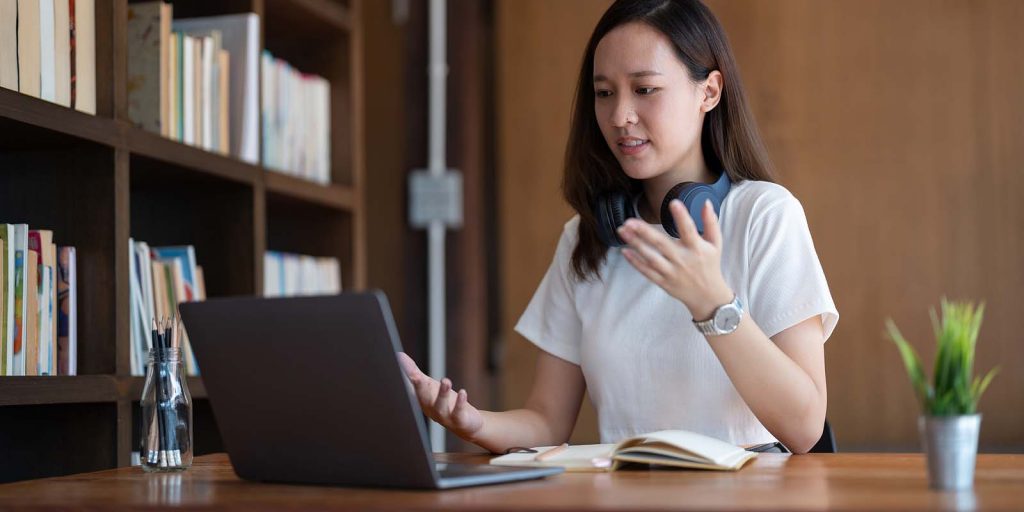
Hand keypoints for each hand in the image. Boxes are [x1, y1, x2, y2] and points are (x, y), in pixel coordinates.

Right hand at [397, 352, 483, 439]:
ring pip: (441, 406)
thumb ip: (414, 372)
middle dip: (420, 388)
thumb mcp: (428, 386)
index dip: (405, 379)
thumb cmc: (444, 403)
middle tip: (416, 376)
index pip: (410, 389)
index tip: (399, 365)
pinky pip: (458, 412)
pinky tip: (462, 392)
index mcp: (420, 400)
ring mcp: (444, 416)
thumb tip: (400, 356)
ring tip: (446, 381)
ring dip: (442, 393)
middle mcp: (430, 409)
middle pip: (423, 398)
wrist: (465, 425)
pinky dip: (460, 402)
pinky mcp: (459, 420)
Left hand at [616, 199, 733, 320]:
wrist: (707, 296)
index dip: (682, 217)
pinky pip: (647, 271)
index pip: (689, 230)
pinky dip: (635, 262)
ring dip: (635, 244)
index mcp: (697, 248)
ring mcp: (671, 272)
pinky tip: (624, 250)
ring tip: (622, 230)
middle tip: (629, 221)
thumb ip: (711, 222)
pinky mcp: (663, 281)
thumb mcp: (715, 243)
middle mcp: (683, 260)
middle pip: (662, 244)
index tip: (673, 203)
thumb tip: (705, 202)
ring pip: (650, 257)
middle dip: (644, 232)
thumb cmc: (710, 265)